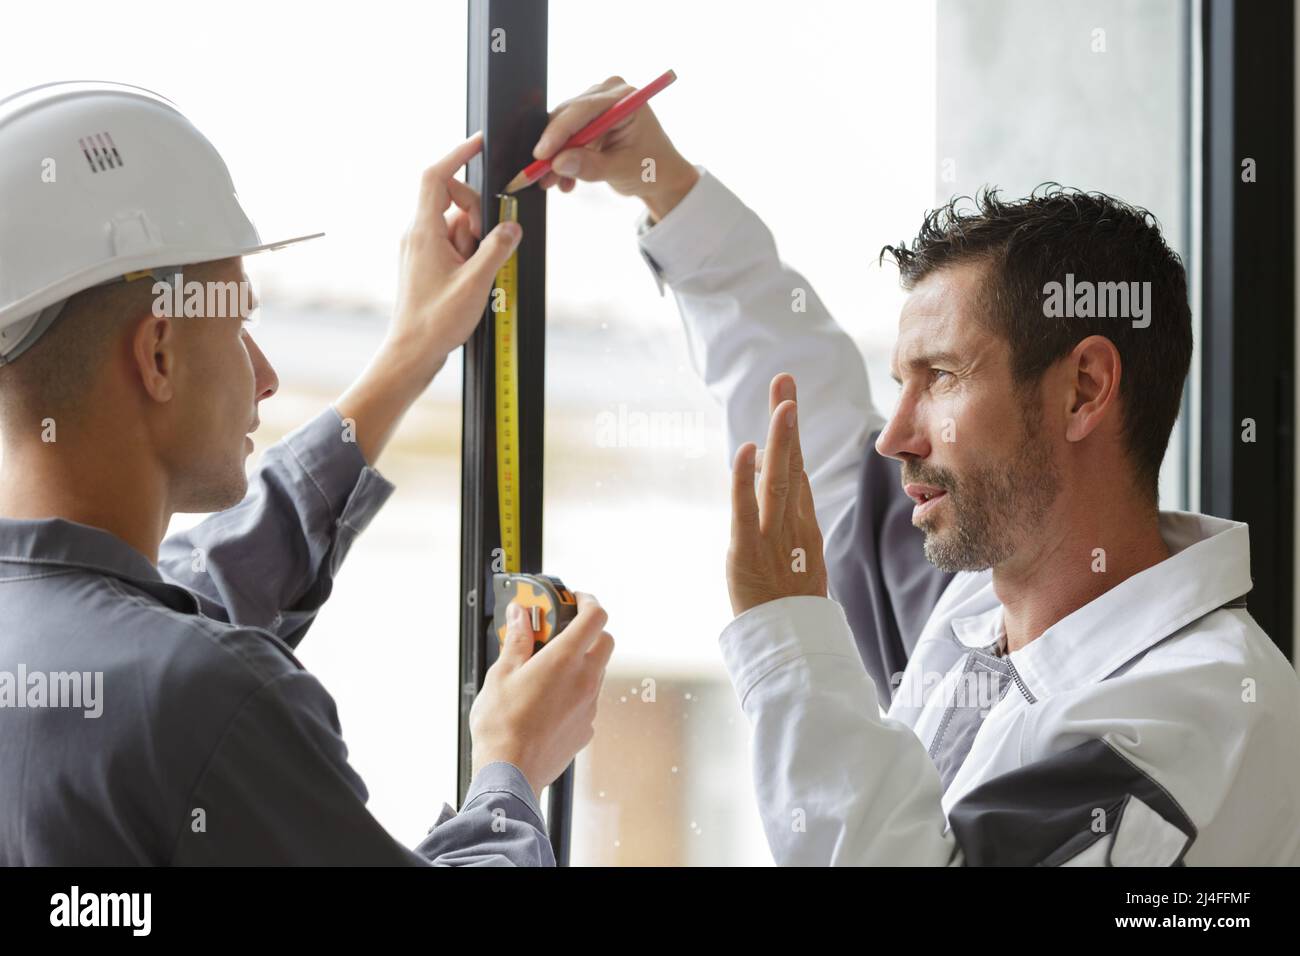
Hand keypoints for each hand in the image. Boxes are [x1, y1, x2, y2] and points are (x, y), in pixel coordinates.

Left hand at [389, 131, 521, 379]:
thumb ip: (496, 249)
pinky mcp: (425, 262)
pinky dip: (467, 255)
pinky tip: (469, 281)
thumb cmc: (436, 322)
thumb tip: (512, 226)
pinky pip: (452, 244)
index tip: (478, 143)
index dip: (457, 155)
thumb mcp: (475, 283)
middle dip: (476, 218)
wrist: (412, 352)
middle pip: (454, 202)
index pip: (437, 177)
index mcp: (423, 231)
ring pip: (456, 226)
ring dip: (473, 242)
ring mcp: (420, 248)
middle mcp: (418, 234)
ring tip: (472, 276)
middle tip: (483, 251)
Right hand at [469, 592, 614, 798]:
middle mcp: (585, 680)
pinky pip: (589, 699)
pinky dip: (576, 691)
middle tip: (561, 632)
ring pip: (597, 671)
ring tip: (548, 669)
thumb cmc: (501, 725)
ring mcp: (589, 706)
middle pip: (605, 641)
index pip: (595, 616)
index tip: (574, 599)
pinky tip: (549, 700)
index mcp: (565, 660)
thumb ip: (516, 640)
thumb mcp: (501, 674)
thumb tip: (519, 615)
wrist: (510, 773)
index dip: (587, 601)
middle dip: (588, 630)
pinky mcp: (586, 728)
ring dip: (581, 662)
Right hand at [532, 76, 699, 221]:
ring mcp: (597, 103)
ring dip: (555, 157)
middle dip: (553, 148)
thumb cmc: (651, 168)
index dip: (558, 133)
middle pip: (568, 116)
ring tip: (552, 184)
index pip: (583, 111)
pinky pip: (565, 135)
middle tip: (539, 176)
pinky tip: (565, 181)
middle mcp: (608, 93)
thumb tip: (558, 163)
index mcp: (624, 99)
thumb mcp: (622, 170)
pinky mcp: (588, 118)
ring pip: (562, 127)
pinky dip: (562, 158)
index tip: (541, 155)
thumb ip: (591, 166)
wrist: (660, 174)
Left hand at [727, 374, 827, 615]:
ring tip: (783, 401)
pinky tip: (747, 451)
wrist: (792, 646)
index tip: (786, 400)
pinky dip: (746, 480)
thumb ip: (791, 521)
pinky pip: (746, 510)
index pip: (798, 472)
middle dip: (788, 422)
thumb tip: (784, 480)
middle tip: (785, 381)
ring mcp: (772, 536)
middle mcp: (792, 524)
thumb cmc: (790, 606)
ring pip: (779, 479)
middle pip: (793, 464)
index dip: (791, 436)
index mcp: (803, 526)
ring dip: (780, 438)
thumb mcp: (796, 560)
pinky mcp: (747, 551)